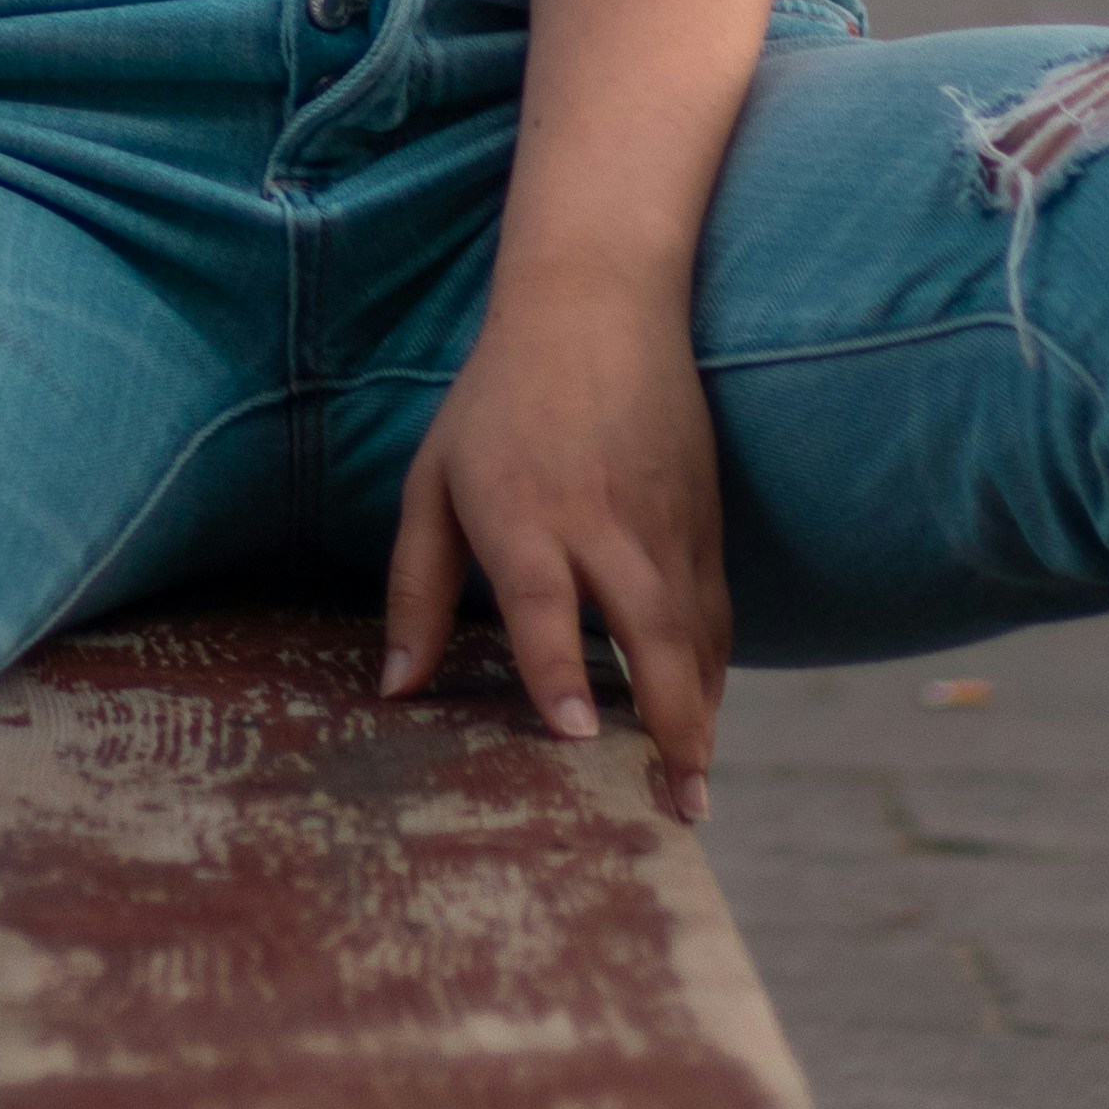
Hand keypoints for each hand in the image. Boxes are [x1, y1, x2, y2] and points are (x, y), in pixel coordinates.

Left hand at [381, 268, 729, 822]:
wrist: (598, 300)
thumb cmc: (497, 398)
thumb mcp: (433, 481)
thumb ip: (415, 587)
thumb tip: (394, 689)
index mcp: (523, 510)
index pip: (544, 601)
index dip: (560, 671)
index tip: (578, 737)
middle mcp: (602, 520)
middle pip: (646, 626)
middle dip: (666, 724)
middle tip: (672, 808)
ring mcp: (664, 517)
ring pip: (695, 630)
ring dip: (700, 714)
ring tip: (693, 793)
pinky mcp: (703, 514)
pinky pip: (714, 608)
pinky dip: (713, 671)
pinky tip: (702, 721)